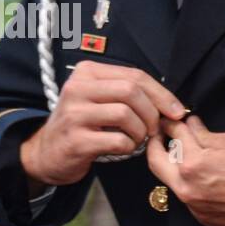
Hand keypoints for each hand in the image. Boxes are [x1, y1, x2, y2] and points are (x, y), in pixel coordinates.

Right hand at [20, 61, 186, 186]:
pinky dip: (129, 147)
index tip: (176, 110)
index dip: (161, 93)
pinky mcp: (77, 140)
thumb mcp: (97, 99)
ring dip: (141, 132)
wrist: (47, 152)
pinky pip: (118, 140)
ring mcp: (75, 114)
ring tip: (137, 139)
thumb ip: (126, 93)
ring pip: (126, 115)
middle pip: (131, 91)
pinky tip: (124, 149)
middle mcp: (77, 88)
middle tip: (154, 129)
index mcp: (86, 72)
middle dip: (152, 113)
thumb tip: (169, 102)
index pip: (134, 75)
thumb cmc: (82, 124)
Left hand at [146, 115, 224, 225]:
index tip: (170, 120)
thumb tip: (191, 126)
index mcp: (194, 164)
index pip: (175, 136)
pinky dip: (188, 182)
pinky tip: (198, 174)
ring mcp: (194, 205)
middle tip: (159, 134)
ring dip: (172, 165)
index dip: (171, 124)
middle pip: (156, 161)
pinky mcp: (202, 217)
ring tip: (180, 152)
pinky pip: (187, 196)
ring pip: (171, 180)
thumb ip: (206, 134)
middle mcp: (187, 187)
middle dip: (155, 144)